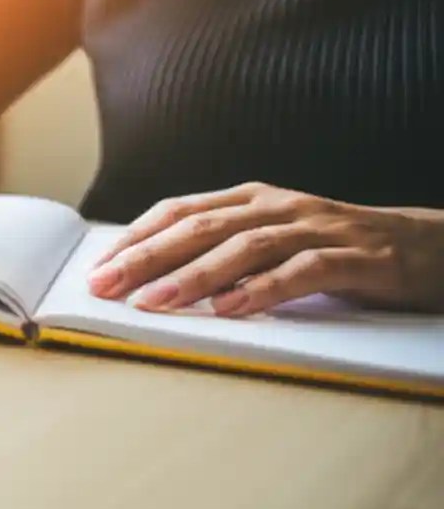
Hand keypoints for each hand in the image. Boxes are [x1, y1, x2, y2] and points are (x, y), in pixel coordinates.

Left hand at [87, 182, 443, 316]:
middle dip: (147, 256)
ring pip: (244, 247)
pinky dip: (262, 290)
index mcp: (252, 198)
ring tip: (154, 302)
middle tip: (106, 286)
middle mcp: (278, 206)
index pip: (180, 210)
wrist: (430, 248)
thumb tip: (154, 278)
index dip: (136, 237)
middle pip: (200, 226)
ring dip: (193, 276)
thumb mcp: (274, 241)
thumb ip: (224, 251)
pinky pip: (302, 272)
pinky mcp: (354, 259)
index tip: (97, 268)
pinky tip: (229, 310)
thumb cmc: (337, 250)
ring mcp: (317, 229)